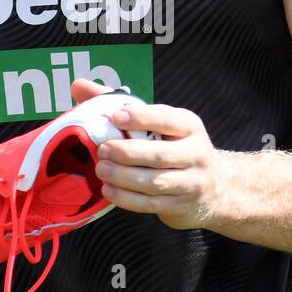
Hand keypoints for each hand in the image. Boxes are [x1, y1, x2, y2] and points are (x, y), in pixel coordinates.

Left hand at [70, 79, 222, 230]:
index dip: (140, 117)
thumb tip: (78, 86)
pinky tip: (109, 190)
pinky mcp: (181, 205)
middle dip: (126, 153)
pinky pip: (151, 204)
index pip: (166, 119)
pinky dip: (127, 199)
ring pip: (154, 182)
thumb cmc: (174, 146)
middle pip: (158, 155)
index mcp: (189, 125)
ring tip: (101, 170)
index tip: (115, 116)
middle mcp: (196, 153)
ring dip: (123, 177)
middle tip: (102, 150)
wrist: (213, 188)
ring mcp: (191, 182)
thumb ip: (120, 104)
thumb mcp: (159, 123)